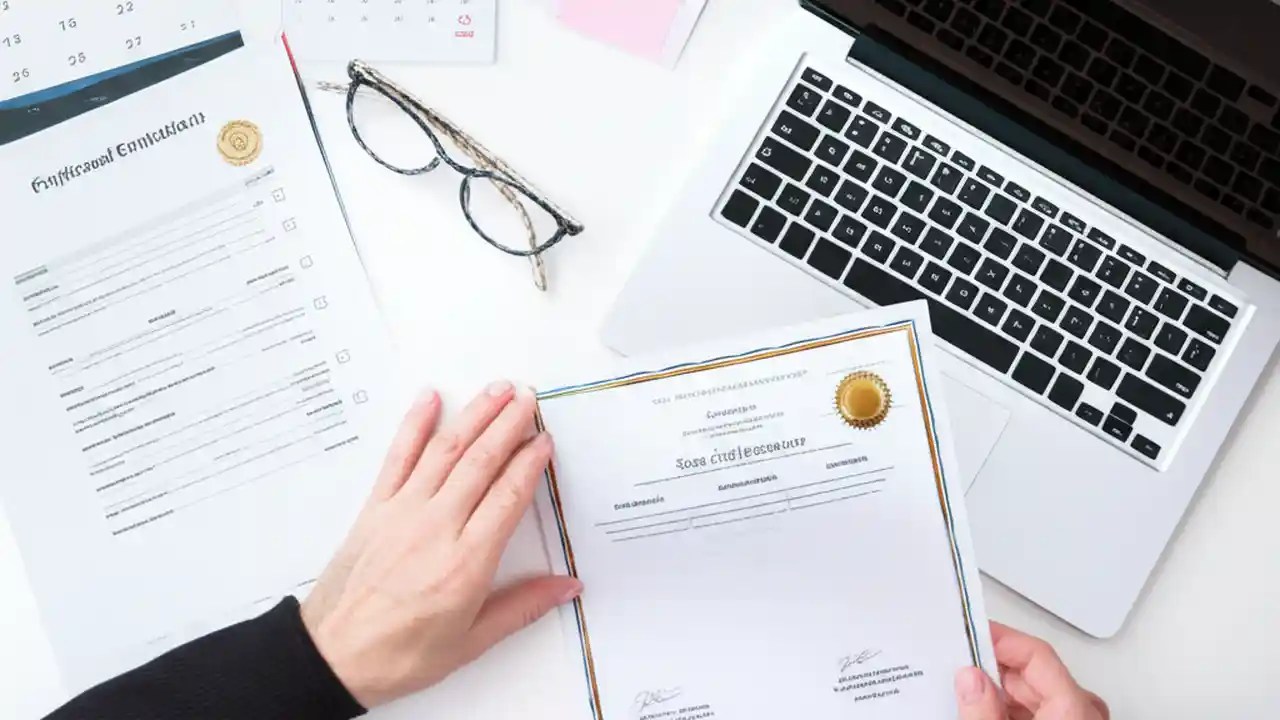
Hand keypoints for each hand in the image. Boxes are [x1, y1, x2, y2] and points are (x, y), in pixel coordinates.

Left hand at [300, 382, 582, 708]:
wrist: (334, 655)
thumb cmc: (401, 654)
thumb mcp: (471, 641)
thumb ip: (523, 607)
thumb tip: (568, 586)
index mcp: (467, 562)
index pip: (508, 495)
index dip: (530, 463)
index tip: (545, 440)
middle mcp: (437, 527)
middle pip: (481, 462)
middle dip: (509, 424)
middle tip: (529, 399)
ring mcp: (403, 512)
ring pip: (446, 450)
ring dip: (474, 415)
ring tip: (496, 390)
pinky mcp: (376, 509)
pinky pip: (398, 457)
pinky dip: (414, 425)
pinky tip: (429, 399)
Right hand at [955, 622, 1108, 719]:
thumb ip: (984, 712)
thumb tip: (969, 678)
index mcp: (1075, 708)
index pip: (1036, 652)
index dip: (999, 638)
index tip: (969, 632)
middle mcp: (1085, 711)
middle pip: (1032, 671)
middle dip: (991, 668)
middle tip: (956, 665)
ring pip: (1032, 691)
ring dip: (999, 690)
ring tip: (966, 693)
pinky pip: (1039, 708)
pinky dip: (1011, 706)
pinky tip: (986, 710)